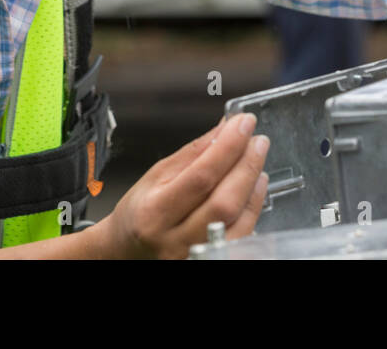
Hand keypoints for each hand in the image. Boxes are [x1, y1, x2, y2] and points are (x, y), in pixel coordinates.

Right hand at [98, 113, 269, 258]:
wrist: (127, 251)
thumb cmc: (140, 213)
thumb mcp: (156, 176)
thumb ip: (194, 153)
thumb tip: (226, 129)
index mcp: (155, 211)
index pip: (201, 176)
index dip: (228, 147)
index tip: (244, 124)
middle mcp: (174, 240)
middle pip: (223, 203)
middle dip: (247, 166)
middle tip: (258, 141)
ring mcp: (194, 256)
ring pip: (238, 224)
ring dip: (254, 189)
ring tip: (257, 163)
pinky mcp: (211, 262)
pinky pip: (242, 238)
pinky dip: (252, 210)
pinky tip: (254, 190)